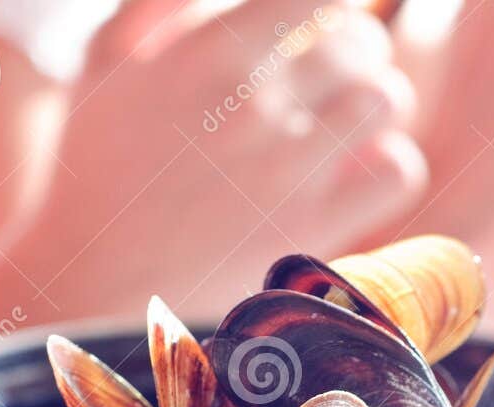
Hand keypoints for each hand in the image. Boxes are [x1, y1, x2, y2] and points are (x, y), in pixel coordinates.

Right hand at [0, 0, 427, 339]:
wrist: (95, 291)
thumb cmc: (95, 184)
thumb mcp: (103, 73)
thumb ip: (154, 10)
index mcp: (207, 53)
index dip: (326, 9)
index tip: (317, 26)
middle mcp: (256, 104)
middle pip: (359, 42)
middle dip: (358, 53)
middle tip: (341, 79)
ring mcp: (290, 169)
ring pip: (385, 99)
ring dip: (376, 107)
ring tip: (352, 128)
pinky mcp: (314, 229)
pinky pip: (398, 172)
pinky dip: (392, 166)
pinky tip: (362, 178)